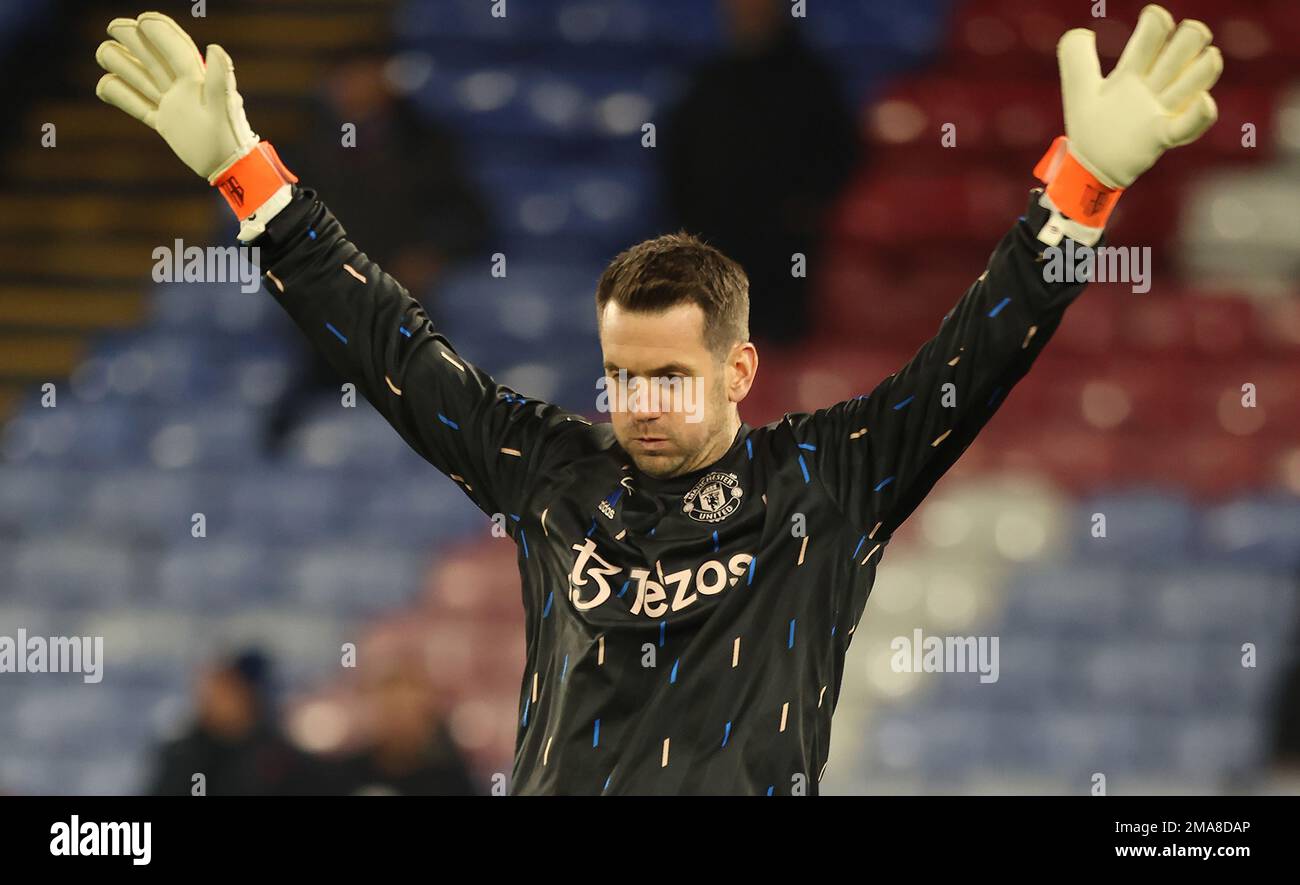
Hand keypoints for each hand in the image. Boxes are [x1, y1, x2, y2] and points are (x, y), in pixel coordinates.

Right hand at [94, 11, 258, 181]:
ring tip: (104, 52)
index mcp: (197, 81)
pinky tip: (104, 85)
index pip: (176, 50)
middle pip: (154, 58)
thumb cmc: (228, 137)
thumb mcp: (223, 106)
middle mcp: (182, 90)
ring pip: (141, 79)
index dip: (160, 32)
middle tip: (114, 26)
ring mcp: (172, 106)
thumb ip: (219, 77)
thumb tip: (214, 46)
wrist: (228, 168)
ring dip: (122, 64)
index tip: (142, 19)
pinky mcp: (165, 123)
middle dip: (133, 40)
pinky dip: (121, 96)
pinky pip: (138, 106)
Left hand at [1058, 3, 1222, 188]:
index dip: (1157, 22)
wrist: (1088, 167)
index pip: (1153, 36)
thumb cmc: (1089, 125)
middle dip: (1190, 37)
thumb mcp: (1078, 87)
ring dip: (1204, 68)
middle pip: (1182, 51)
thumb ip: (1074, 56)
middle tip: (1189, 32)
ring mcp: (1160, 110)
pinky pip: (1189, 125)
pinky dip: (1199, 114)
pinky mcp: (1162, 136)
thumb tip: (1081, 33)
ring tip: (1208, 57)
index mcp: (1133, 71)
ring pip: (1195, 82)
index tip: (1153, 18)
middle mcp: (1153, 86)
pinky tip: (1203, 100)